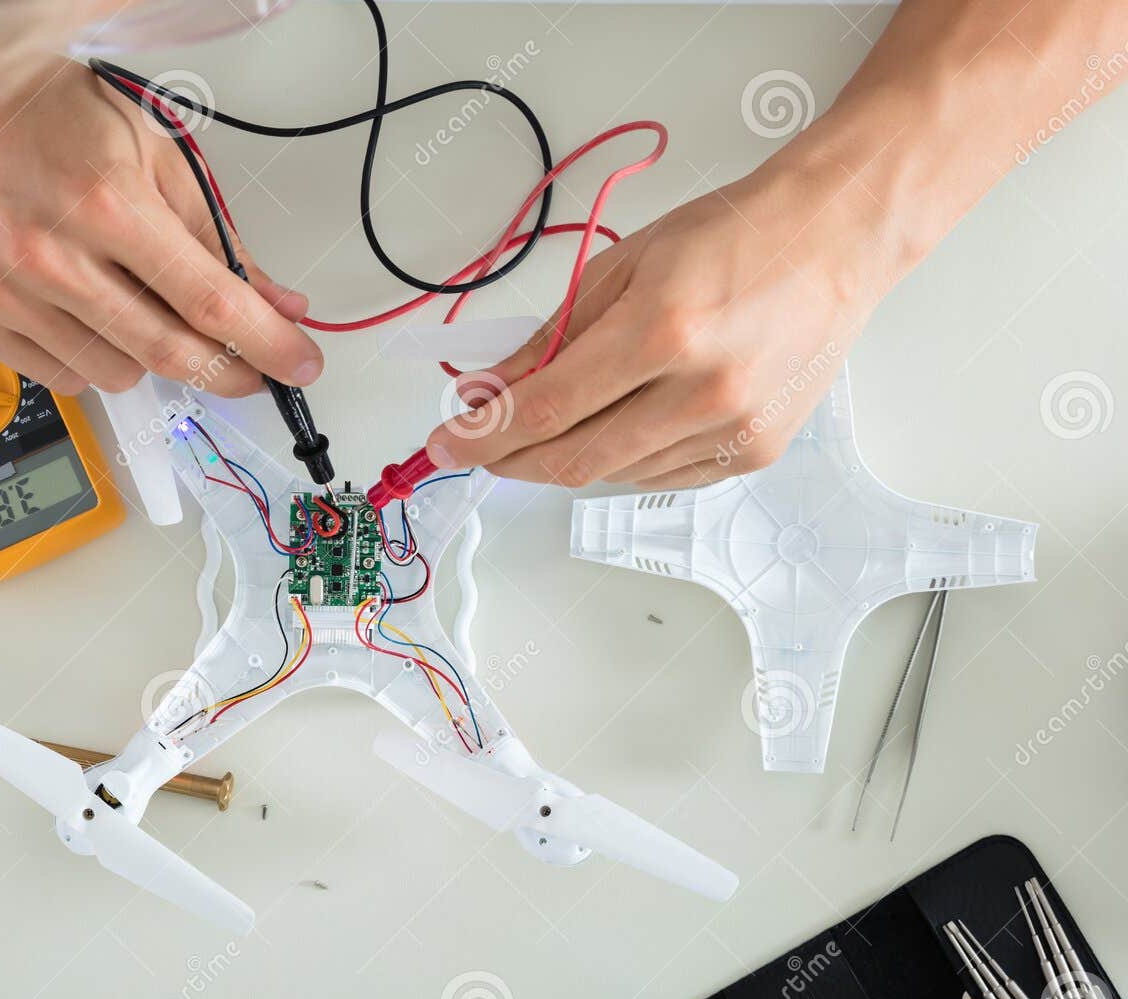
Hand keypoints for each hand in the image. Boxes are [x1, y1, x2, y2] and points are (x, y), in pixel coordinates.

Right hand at [0, 58, 322, 395]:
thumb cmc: (55, 117)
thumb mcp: (156, 155)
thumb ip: (219, 236)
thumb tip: (276, 301)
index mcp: (108, 205)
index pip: (209, 301)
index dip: (266, 343)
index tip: (300, 364)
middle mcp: (54, 256)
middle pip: (168, 353)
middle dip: (229, 371)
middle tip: (255, 370)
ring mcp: (10, 293)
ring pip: (117, 375)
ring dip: (152, 358)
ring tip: (144, 308)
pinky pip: (64, 377)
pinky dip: (95, 361)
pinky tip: (92, 317)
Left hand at [424, 159, 894, 488]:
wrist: (836, 238)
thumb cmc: (732, 236)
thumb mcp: (624, 266)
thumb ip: (553, 336)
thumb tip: (492, 389)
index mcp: (662, 330)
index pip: (546, 408)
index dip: (484, 434)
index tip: (446, 443)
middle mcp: (702, 391)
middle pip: (574, 458)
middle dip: (512, 459)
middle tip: (480, 447)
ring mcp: (734, 429)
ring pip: (614, 474)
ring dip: (568, 456)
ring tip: (553, 423)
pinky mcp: (755, 452)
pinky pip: (661, 476)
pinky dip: (622, 459)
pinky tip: (617, 425)